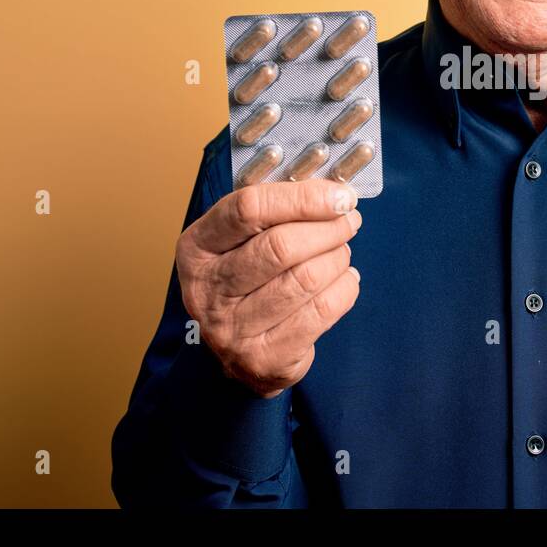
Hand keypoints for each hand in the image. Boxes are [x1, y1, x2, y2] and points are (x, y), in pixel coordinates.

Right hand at [175, 179, 361, 397]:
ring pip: (305, 278)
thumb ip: (275, 210)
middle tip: (349, 221)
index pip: (248, 208)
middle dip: (328, 229)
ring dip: (337, 257)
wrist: (235, 356)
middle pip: (280, 246)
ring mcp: (232, 328)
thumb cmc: (245, 282)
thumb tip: (332, 189)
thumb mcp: (240, 241)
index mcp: (196, 247)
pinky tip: (344, 279)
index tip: (340, 195)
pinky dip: (344, 288)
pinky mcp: (263, 358)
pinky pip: (321, 311)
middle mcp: (207, 289)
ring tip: (342, 251)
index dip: (302, 198)